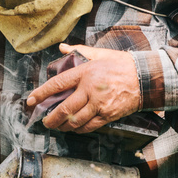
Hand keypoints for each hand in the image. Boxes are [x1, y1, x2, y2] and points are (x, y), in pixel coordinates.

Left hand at [26, 43, 140, 133]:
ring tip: (56, 126)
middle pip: (64, 108)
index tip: (31, 101)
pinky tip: (73, 128)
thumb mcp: (101, 54)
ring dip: (62, 126)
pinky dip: (78, 129)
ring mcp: (99, 104)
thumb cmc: (122, 65)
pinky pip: (88, 126)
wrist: (146, 78)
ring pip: (75, 120)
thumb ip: (80, 52)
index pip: (58, 84)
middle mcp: (90, 89)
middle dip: (51, 118)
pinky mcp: (108, 115)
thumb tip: (62, 47)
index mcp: (86, 72)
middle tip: (45, 121)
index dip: (41, 94)